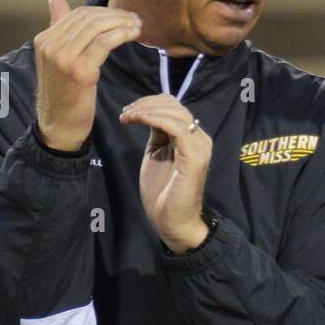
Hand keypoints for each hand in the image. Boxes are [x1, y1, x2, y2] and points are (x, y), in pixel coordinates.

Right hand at [35, 0, 140, 151]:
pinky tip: (133, 35)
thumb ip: (59, 30)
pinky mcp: (79, 71)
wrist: (59, 126)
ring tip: (137, 26)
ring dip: (122, 23)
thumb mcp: (56, 59)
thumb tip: (56, 0)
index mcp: (44, 40)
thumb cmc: (63, 94)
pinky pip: (104, 43)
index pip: (77, 14)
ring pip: (97, 27)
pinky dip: (122, 34)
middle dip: (115, 15)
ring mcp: (63, 58)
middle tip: (134, 18)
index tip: (123, 15)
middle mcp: (50, 46)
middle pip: (88, 18)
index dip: (103, 11)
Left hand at [118, 94, 212, 252]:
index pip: (174, 107)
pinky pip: (175, 128)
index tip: (127, 112)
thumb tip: (149, 115)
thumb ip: (157, 135)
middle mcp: (199, 139)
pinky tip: (137, 120)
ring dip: (147, 110)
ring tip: (127, 117)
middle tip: (125, 114)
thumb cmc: (163, 193)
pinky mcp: (194, 157)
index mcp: (191, 138)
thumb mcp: (156, 155)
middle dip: (146, 104)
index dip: (149, 103)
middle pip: (174, 105)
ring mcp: (199, 147)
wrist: (173, 222)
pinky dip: (154, 119)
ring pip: (175, 113)